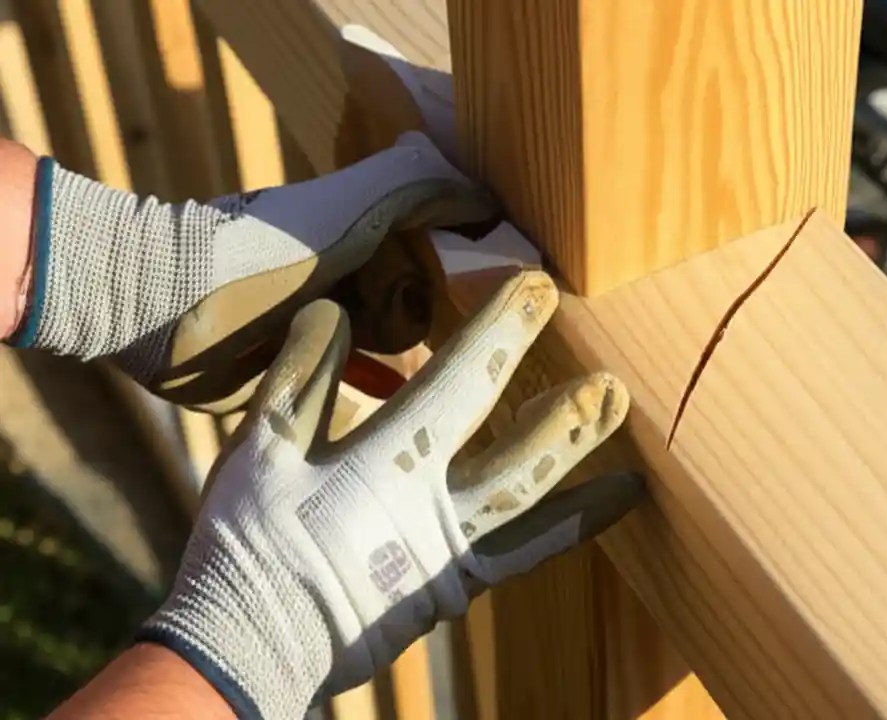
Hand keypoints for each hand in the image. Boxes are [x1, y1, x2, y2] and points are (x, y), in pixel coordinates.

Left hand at [10, 132, 491, 410]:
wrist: (164, 309)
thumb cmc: (266, 251)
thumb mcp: (355, 206)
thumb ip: (420, 186)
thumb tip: (490, 201)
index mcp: (364, 229)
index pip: (438, 245)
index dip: (460, 259)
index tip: (485, 281)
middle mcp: (346, 271)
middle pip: (420, 299)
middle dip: (424, 309)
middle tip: (417, 320)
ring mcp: (321, 321)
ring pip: (391, 342)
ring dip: (404, 349)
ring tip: (405, 356)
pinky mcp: (295, 368)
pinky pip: (350, 383)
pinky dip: (377, 383)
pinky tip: (402, 393)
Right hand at [139, 271, 641, 718]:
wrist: (248, 645)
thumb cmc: (247, 545)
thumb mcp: (257, 454)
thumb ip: (300, 381)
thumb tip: (334, 312)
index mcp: (383, 468)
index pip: (458, 385)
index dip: (501, 332)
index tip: (538, 287)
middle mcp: (431, 513)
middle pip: (516, 457)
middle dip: (566, 414)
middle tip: (615, 380)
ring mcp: (451, 556)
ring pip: (532, 507)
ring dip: (582, 464)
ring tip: (625, 429)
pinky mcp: (456, 586)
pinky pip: (526, 552)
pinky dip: (570, 523)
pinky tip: (614, 498)